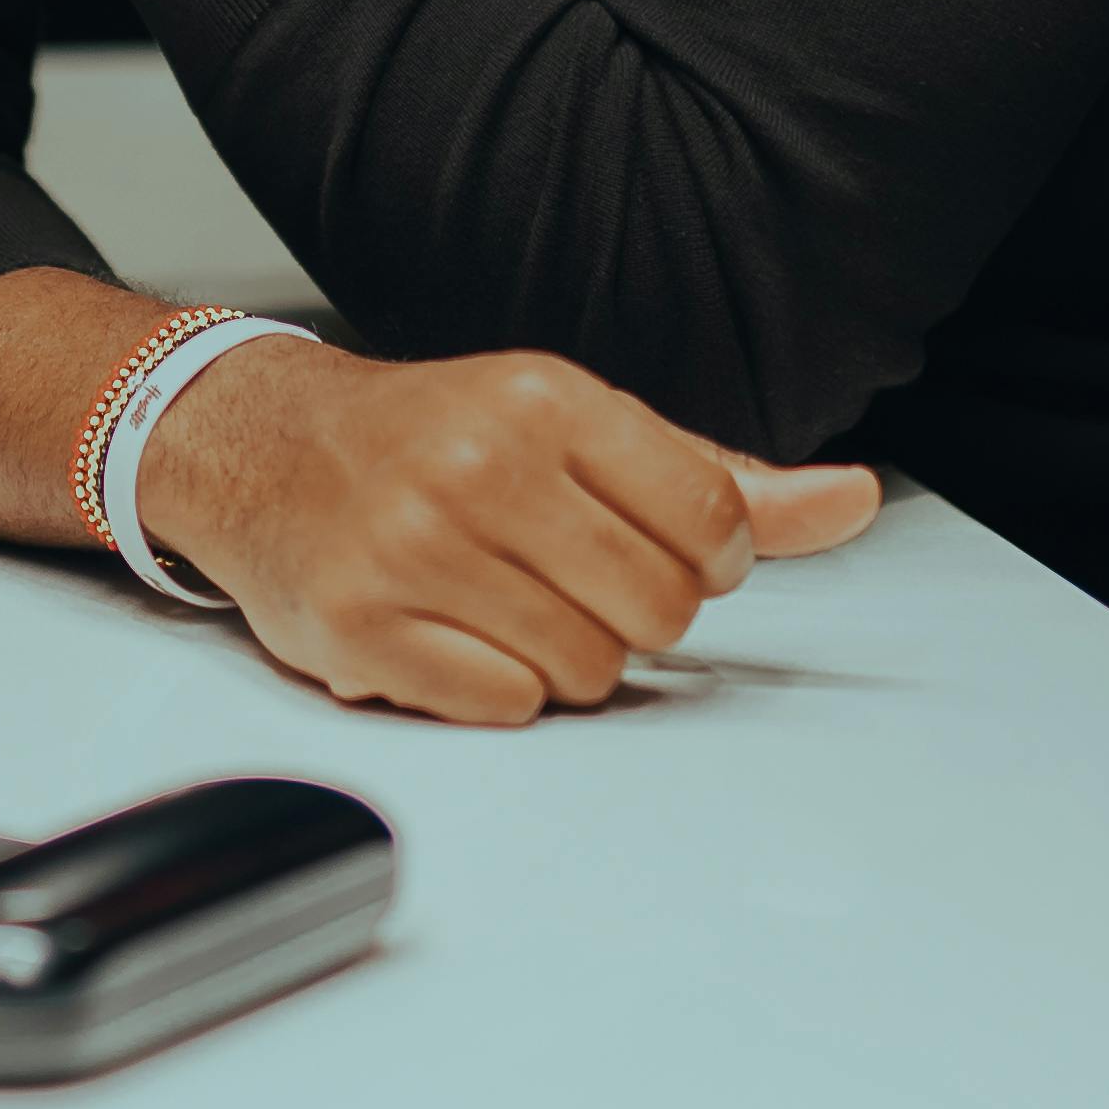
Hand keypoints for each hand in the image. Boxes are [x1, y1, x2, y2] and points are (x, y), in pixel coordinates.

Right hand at [140, 332, 880, 721]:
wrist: (256, 445)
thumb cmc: (427, 438)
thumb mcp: (573, 425)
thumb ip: (716, 476)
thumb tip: (852, 501)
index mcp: (543, 400)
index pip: (714, 523)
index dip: (706, 559)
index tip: (657, 546)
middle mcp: (477, 468)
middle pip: (662, 611)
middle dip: (635, 612)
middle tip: (569, 577)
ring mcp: (413, 551)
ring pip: (589, 670)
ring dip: (565, 656)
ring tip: (506, 603)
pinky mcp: (363, 631)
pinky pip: (506, 707)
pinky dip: (495, 689)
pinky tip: (455, 635)